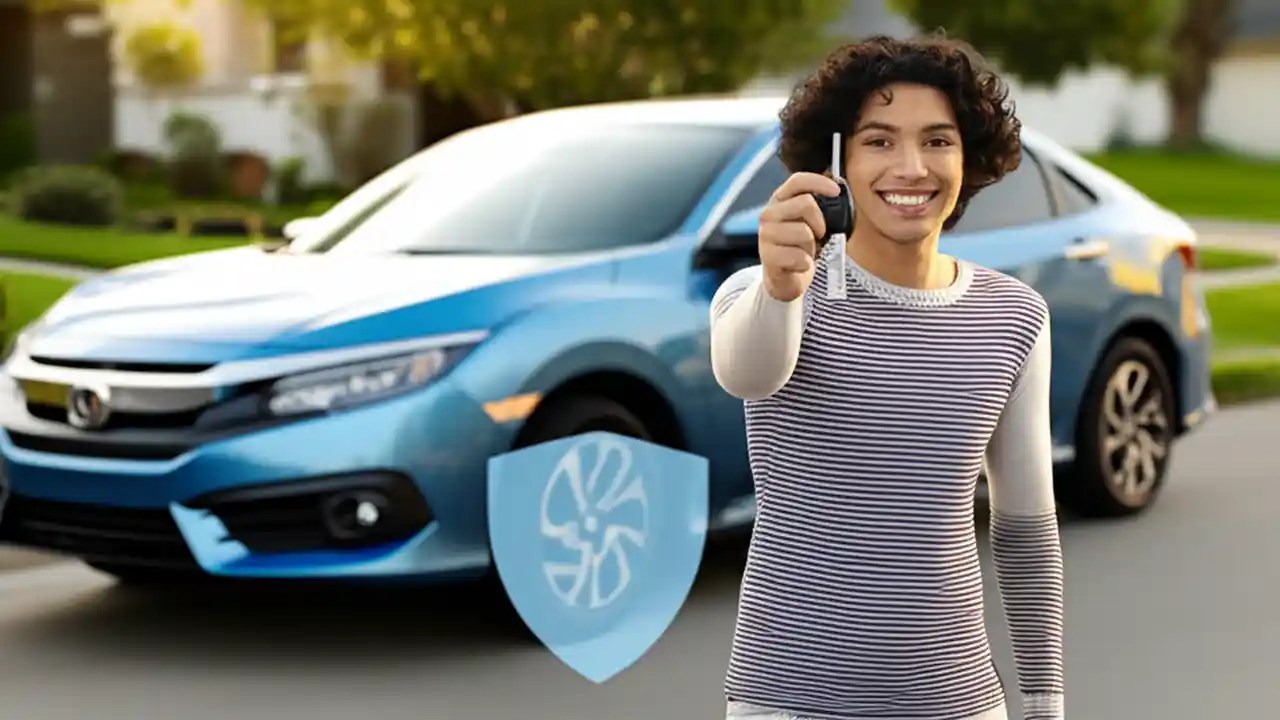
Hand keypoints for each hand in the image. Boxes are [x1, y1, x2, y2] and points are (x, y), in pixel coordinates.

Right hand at [757, 172, 840, 301]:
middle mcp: (769, 214)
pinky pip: (799, 257)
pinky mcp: (768, 257)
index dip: (819, 182)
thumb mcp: (809, 222)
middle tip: (817, 236)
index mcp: (780, 201)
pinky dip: (806, 264)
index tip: (836, 192)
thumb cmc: (799, 248)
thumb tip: (838, 192)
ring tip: (805, 252)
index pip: (797, 181)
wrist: (784, 279)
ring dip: (812, 247)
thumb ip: (819, 206)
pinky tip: (798, 265)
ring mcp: (766, 235)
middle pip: (806, 204)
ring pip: (804, 232)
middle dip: (820, 223)